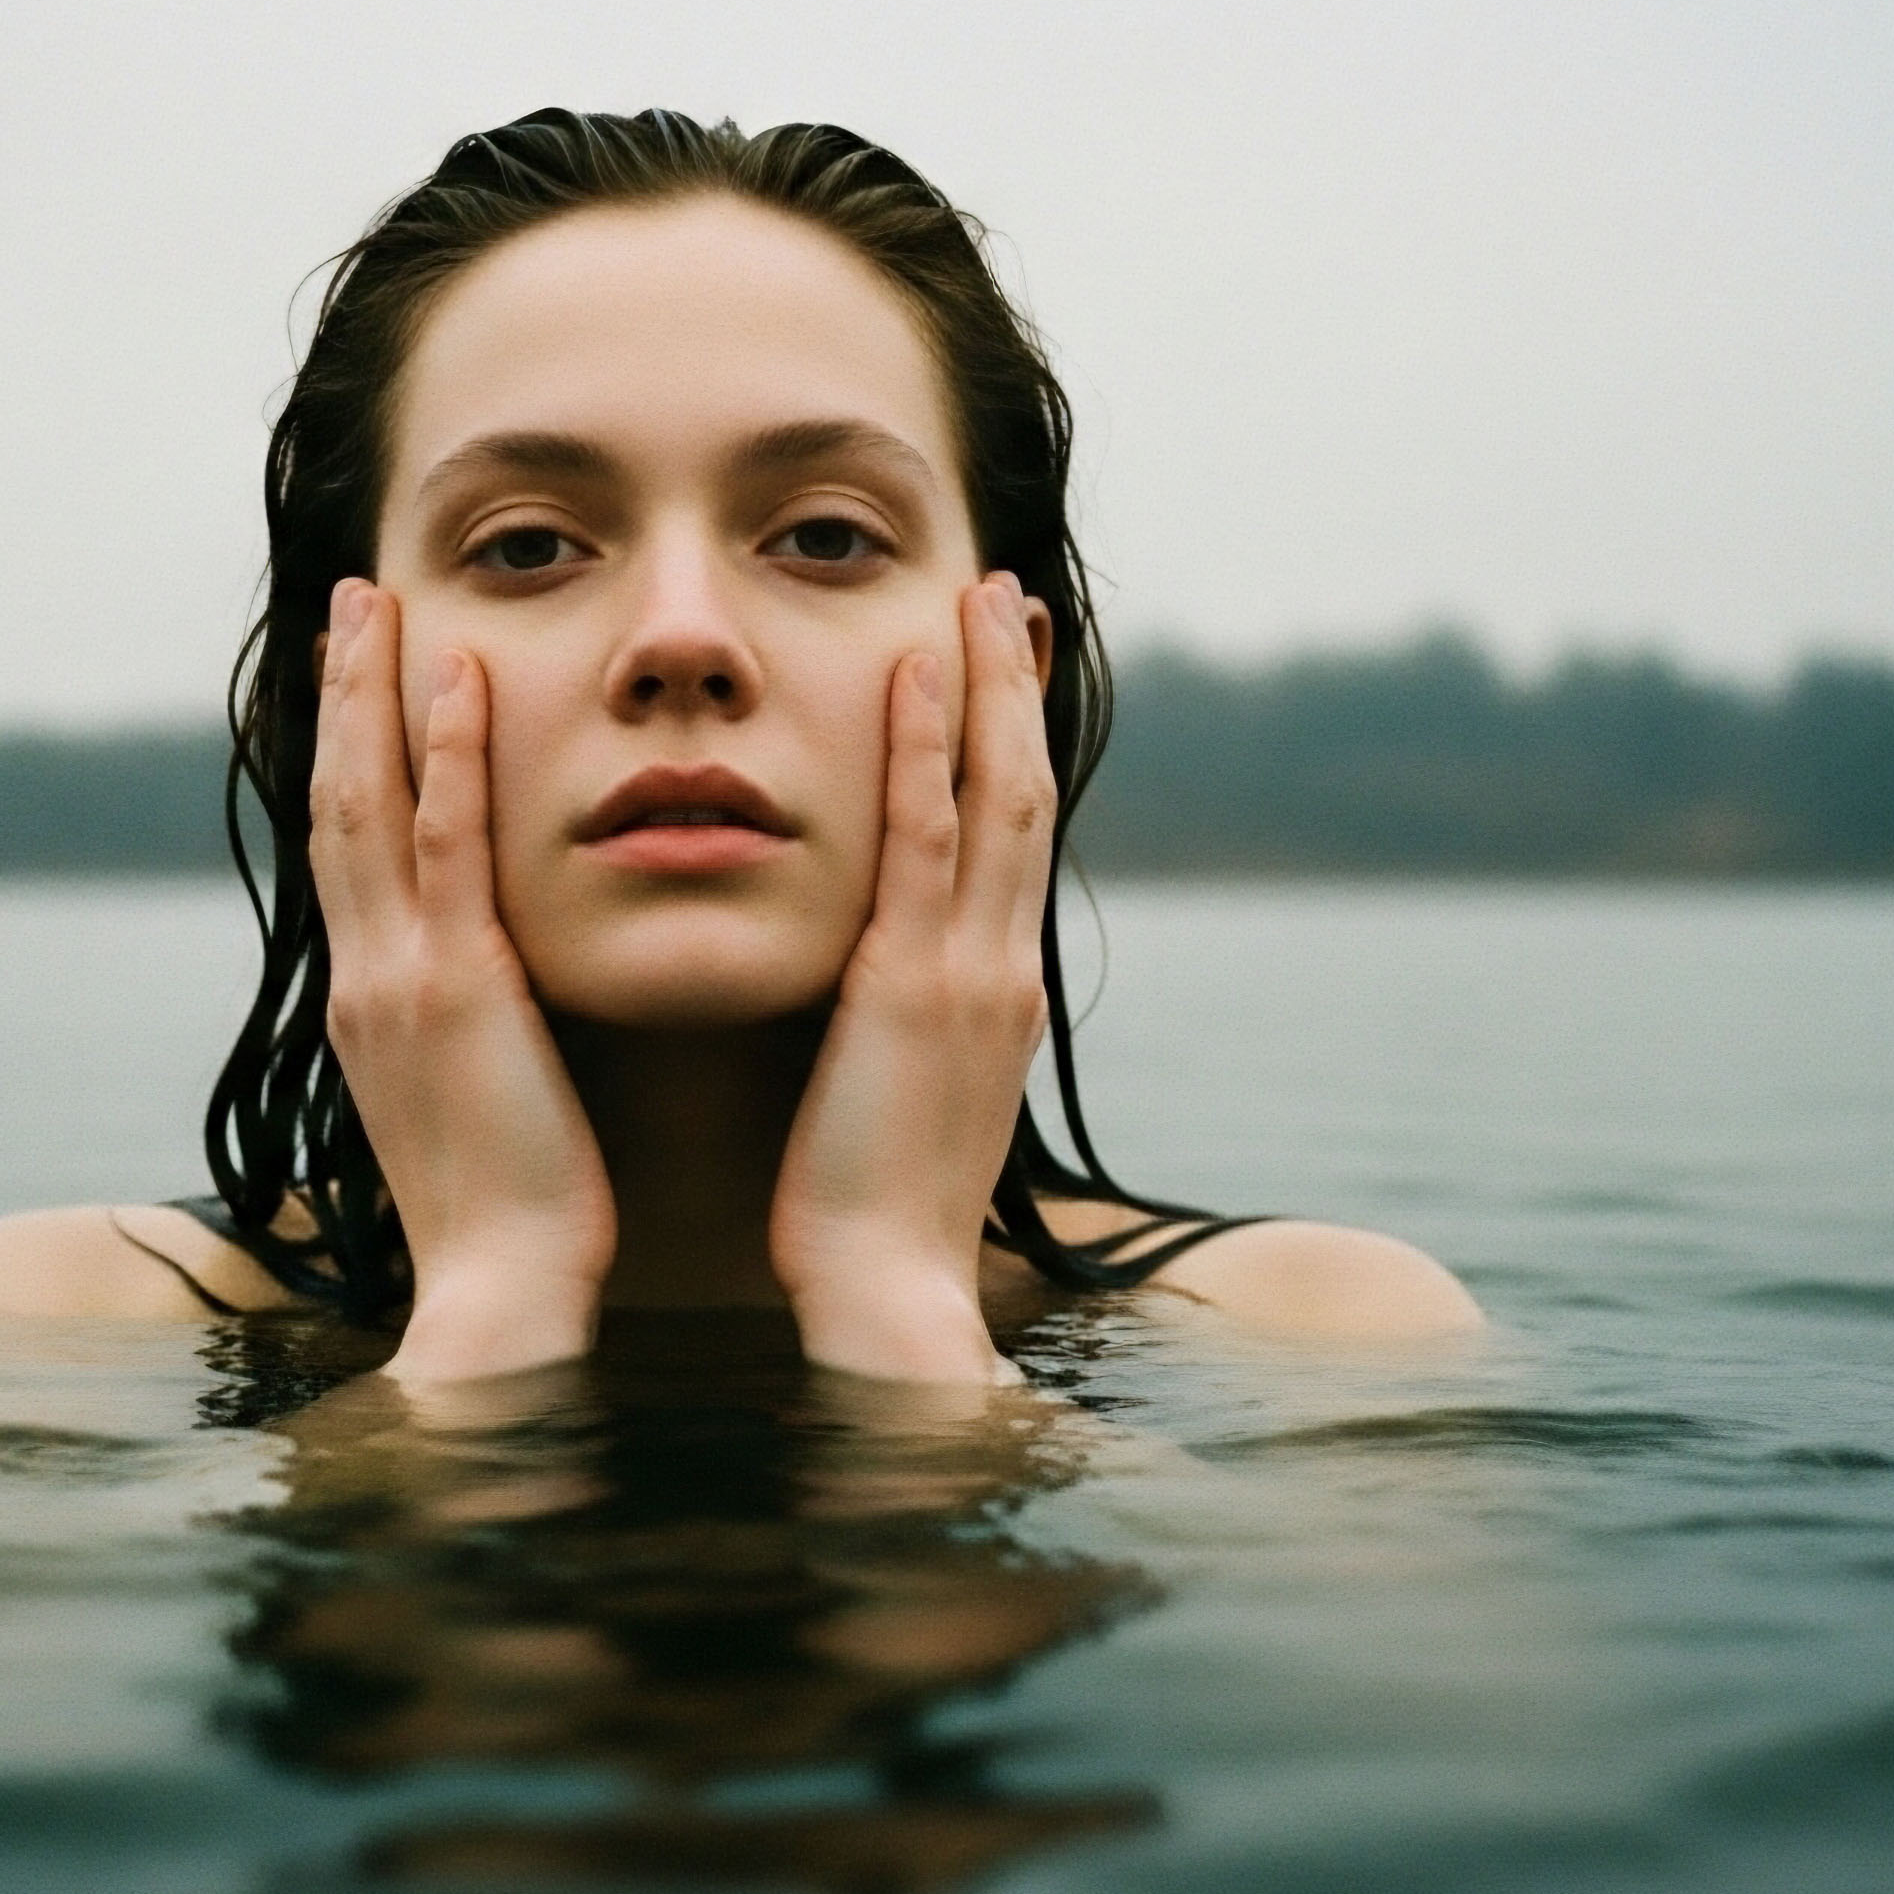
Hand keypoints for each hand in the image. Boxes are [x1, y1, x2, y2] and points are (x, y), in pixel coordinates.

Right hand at [310, 579, 614, 1382]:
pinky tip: (457, 676)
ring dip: (371, 693)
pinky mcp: (457, 994)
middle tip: (348, 599)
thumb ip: (474, 1028)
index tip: (356, 669)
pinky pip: (446, 849)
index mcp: (373, 1001)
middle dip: (339, 694)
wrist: (504, 1296)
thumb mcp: (479, 1099)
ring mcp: (400, 982)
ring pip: (370, 804)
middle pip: (337, 801)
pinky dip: (446, 757)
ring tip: (378, 602)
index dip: (348, 751)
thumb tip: (494, 986)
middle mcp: (367, 977)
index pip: (349, 848)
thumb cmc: (519, 1215)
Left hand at [768, 573, 1055, 1383]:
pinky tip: (913, 673)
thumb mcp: (899, 1101)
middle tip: (1004, 596)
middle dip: (1015, 690)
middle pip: (1023, 794)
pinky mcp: (914, 990)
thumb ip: (899, 1030)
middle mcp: (999, 969)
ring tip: (975, 597)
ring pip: (992, 797)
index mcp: (993, 994)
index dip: (1008, 745)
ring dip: (985, 688)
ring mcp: (967, 975)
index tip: (999, 663)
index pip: (1011, 840)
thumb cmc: (870, 1217)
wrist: (886, 1297)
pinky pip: (924, 844)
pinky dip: (924, 753)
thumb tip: (881, 991)